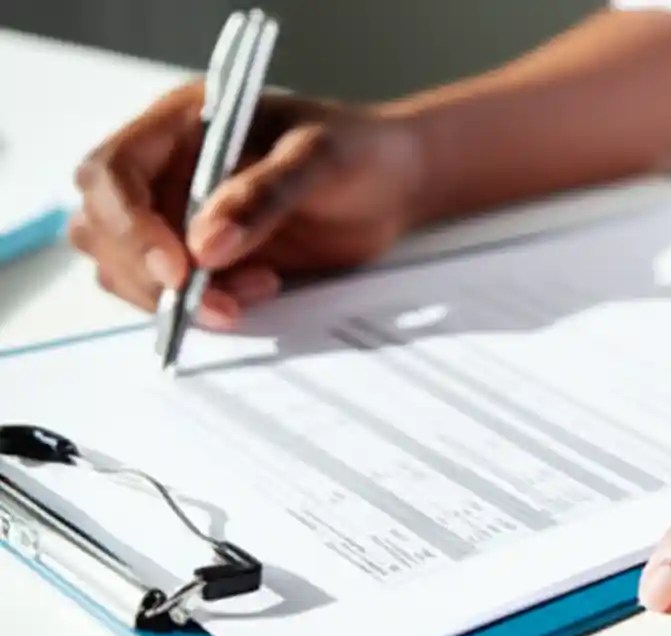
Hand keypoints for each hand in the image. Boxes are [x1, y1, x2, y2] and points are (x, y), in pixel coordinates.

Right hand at [70, 81, 425, 328]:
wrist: (394, 183)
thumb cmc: (359, 151)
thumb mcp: (318, 160)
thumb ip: (262, 197)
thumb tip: (203, 247)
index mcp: (179, 124)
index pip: (112, 171)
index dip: (130, 224)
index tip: (178, 268)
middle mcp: (166, 168)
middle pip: (104, 227)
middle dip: (153, 273)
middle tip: (220, 299)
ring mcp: (178, 215)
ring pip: (128, 267)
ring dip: (181, 295)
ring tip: (261, 285)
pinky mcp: (203, 256)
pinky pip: (172, 291)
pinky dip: (207, 304)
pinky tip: (266, 286)